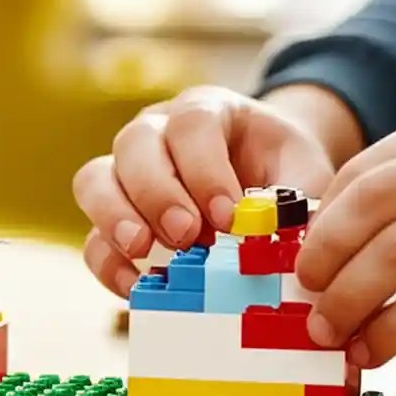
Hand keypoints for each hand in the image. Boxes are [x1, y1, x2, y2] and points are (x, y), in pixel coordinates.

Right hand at [73, 85, 348, 295]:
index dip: (205, 170)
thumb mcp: (303, 173)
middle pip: (134, 145)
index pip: (192, 125)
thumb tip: (284, 241)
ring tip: (142, 251)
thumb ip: (295, 200)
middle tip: (185, 235)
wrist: (268, 171)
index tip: (229, 217)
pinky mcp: (115, 215)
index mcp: (206, 110)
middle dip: (156, 193)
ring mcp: (126, 170)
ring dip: (115, 218)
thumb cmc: (283, 169)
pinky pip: (93, 234)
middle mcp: (155, 130)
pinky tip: (134, 285)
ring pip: (95, 179)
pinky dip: (107, 261)